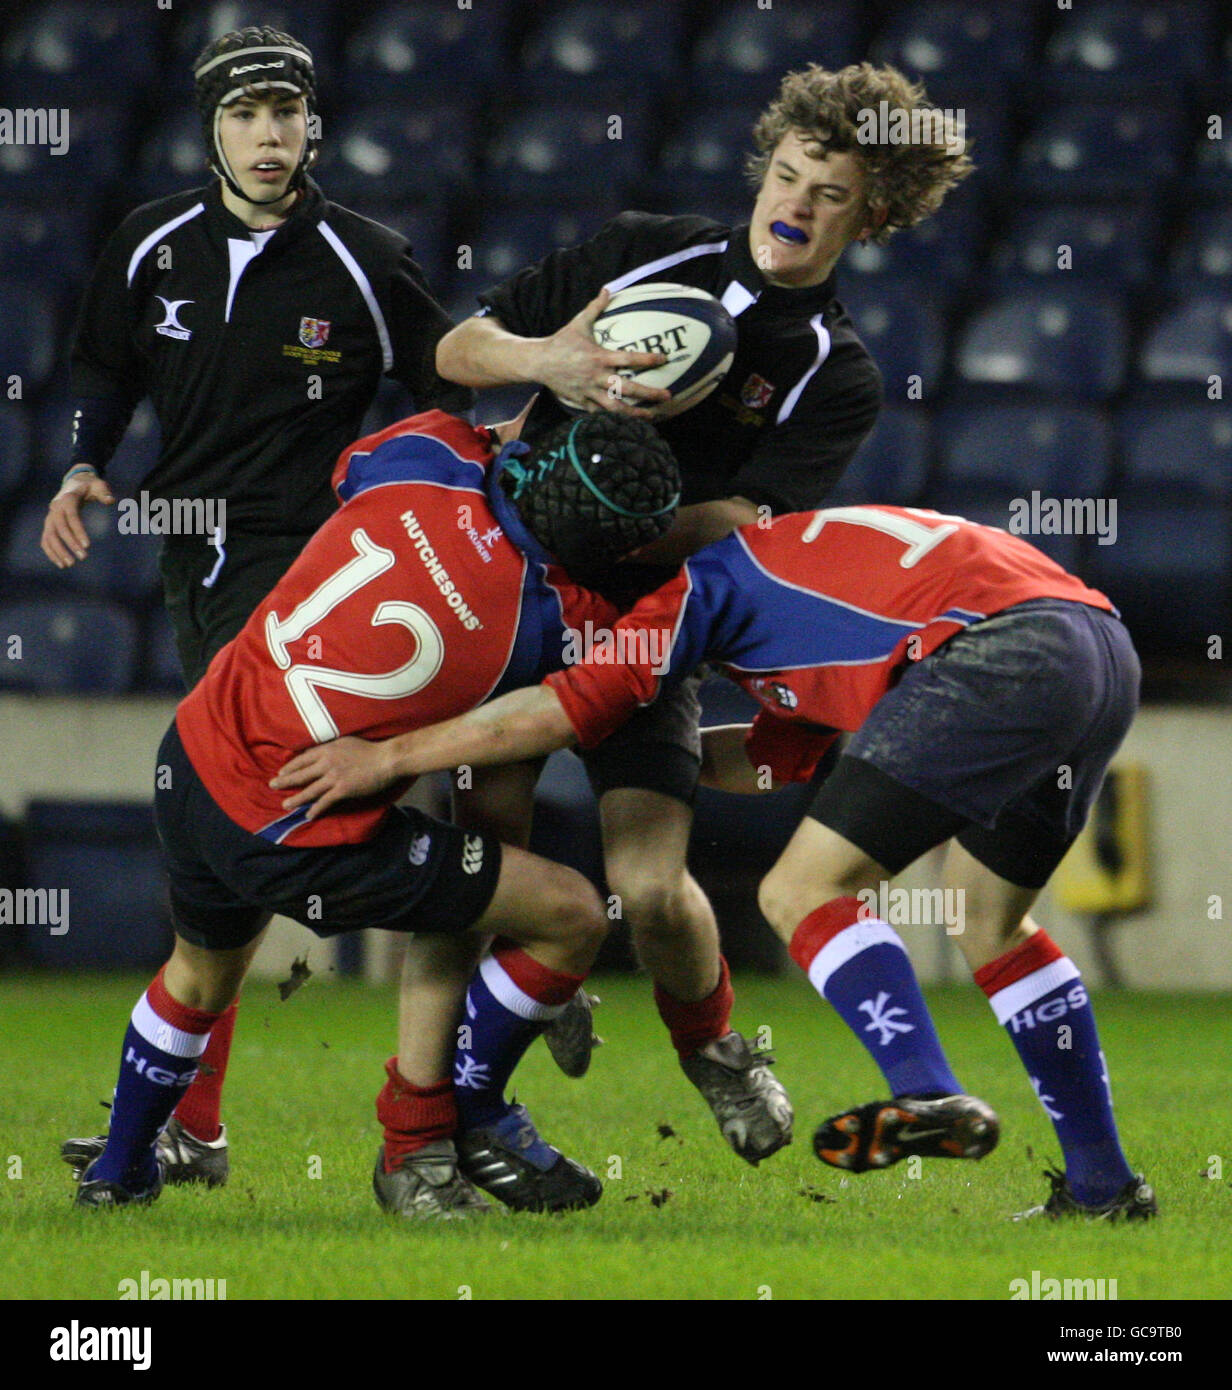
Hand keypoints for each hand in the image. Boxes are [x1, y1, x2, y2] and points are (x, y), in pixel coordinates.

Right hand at [40, 468, 114, 567]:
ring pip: (49, 536)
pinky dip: (51, 552)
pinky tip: (61, 563)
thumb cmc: (89, 487)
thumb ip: (104, 492)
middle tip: (83, 557)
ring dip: (57, 551)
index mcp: (68, 500)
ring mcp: (50, 517)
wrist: (73, 484)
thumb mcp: (99, 485)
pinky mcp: (48, 525)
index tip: (87, 546)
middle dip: (70, 544)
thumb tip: (110, 500)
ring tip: (69, 564)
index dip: (78, 531)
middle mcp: (55, 509)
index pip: (71, 517)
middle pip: (59, 528)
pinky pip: (46, 540)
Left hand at [270, 736, 401, 819]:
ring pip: (309, 790)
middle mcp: (326, 763)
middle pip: (300, 774)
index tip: (281, 772)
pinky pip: (325, 801)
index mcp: (327, 750)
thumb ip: (332, 748)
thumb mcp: (346, 742)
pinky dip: (316, 809)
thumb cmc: (370, 750)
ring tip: (285, 805)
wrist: (386, 759)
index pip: (302, 759)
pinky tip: (309, 815)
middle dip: (284, 781)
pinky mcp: (342, 790)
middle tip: (272, 786)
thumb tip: (321, 753)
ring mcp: (334, 777)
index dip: (290, 766)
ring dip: (296, 799)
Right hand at [538, 288, 672, 416]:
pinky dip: (614, 419)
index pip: (629, 358)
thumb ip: (595, 307)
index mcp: (599, 357)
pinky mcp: (582, 402)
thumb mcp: (578, 323)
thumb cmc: (561, 342)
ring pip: (616, 407)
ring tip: (652, 416)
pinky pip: (600, 413)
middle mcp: (597, 376)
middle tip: (668, 396)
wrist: (538, 362)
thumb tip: (607, 289)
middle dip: (649, 393)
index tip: (665, 359)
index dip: (648, 359)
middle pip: (628, 388)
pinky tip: (629, 424)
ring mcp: (590, 391)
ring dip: (635, 414)